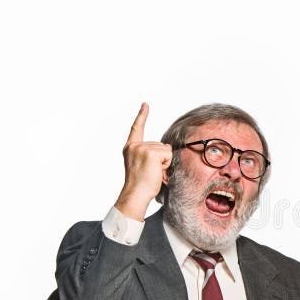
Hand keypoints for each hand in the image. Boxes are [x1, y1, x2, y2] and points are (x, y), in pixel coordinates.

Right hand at [114, 103, 172, 220]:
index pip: (137, 129)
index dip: (142, 116)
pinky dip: (166, 165)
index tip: (146, 105)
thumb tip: (167, 148)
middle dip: (162, 159)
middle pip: (161, 145)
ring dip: (164, 163)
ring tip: (152, 173)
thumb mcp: (143, 164)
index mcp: (130, 148)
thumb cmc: (141, 185)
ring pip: (166, 151)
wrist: (136, 194)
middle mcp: (134, 146)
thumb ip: (150, 153)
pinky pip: (168, 155)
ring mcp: (142, 148)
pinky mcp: (151, 153)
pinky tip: (156, 171)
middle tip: (151, 172)